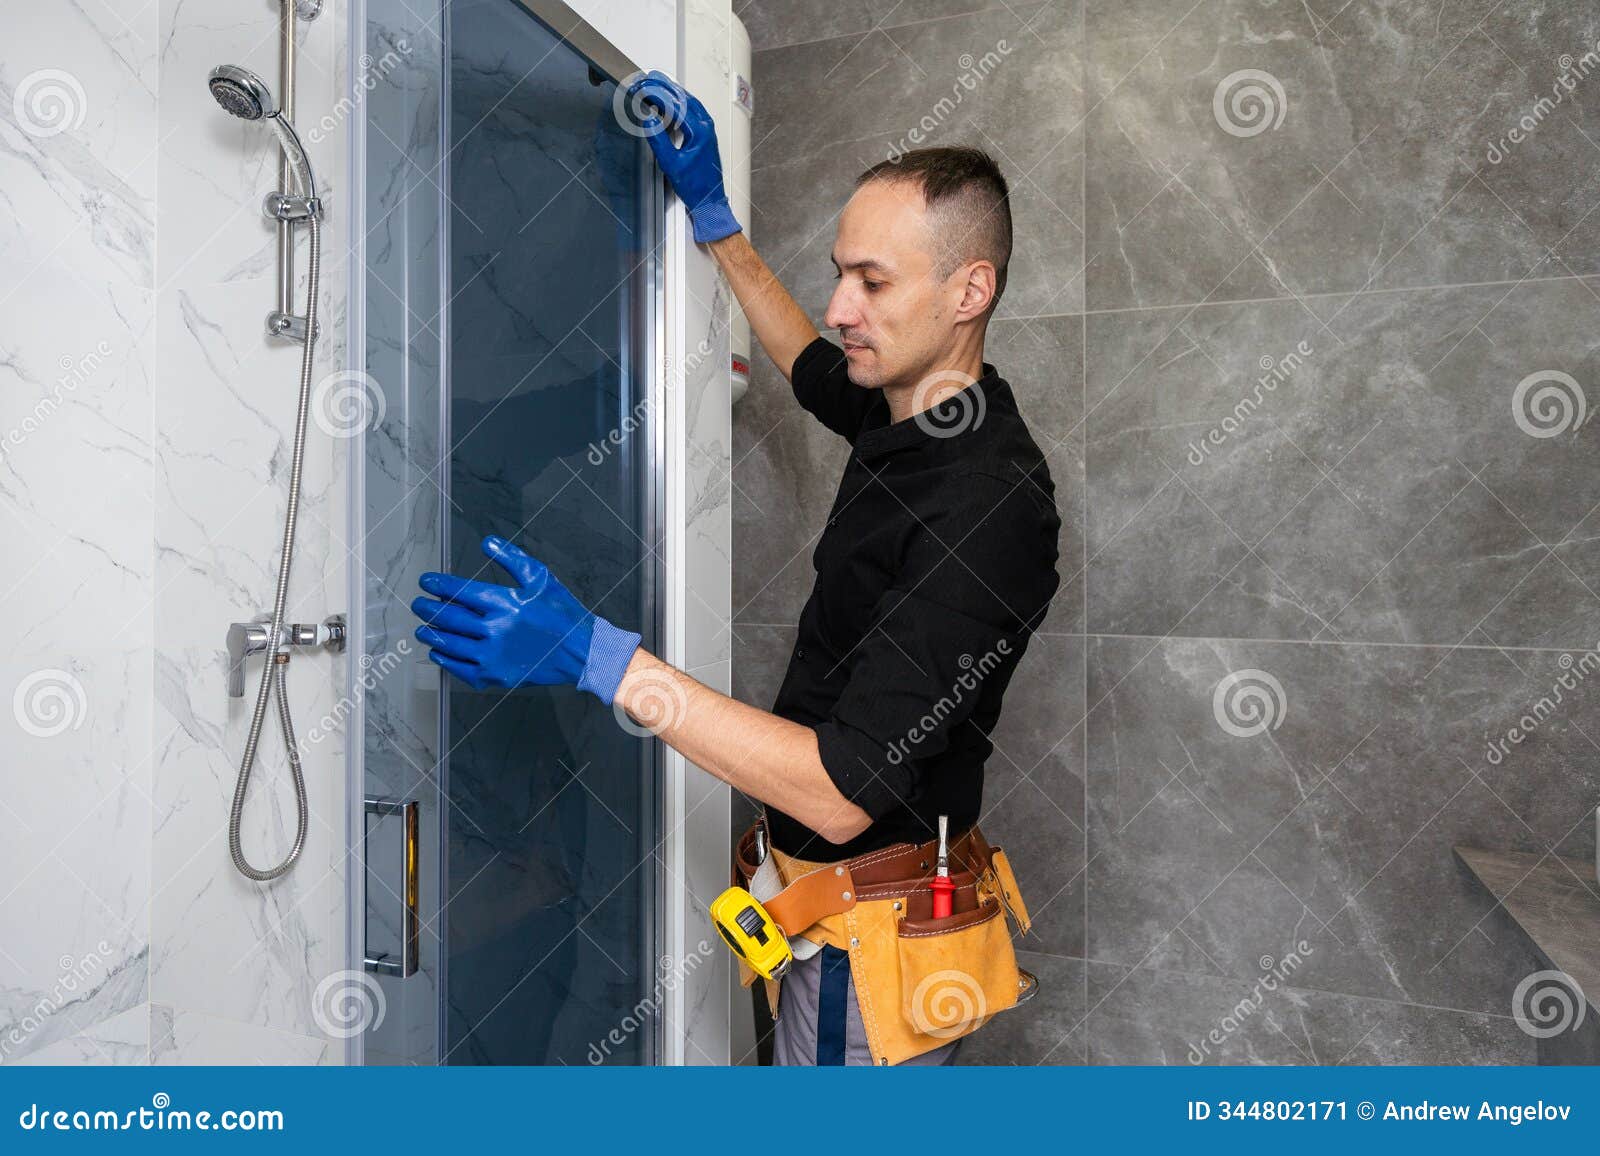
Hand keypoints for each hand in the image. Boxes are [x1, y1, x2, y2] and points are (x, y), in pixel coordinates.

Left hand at [410, 535, 640, 702]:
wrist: (581, 651)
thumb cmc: (562, 614)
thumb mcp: (541, 579)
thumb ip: (511, 559)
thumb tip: (487, 541)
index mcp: (503, 603)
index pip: (458, 592)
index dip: (438, 585)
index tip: (426, 582)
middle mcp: (493, 630)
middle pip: (449, 618)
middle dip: (428, 609)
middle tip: (419, 604)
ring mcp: (492, 656)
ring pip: (450, 644)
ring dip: (432, 634)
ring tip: (422, 628)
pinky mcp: (495, 676)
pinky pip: (460, 669)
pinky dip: (445, 660)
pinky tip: (439, 652)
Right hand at [626, 70, 740, 243]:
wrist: (709, 200)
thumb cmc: (695, 187)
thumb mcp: (671, 164)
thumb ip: (659, 139)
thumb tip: (649, 118)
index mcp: (699, 131)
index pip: (674, 103)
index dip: (656, 93)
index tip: (641, 88)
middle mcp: (706, 125)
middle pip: (682, 96)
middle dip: (663, 85)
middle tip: (646, 77)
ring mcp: (707, 128)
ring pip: (688, 100)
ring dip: (671, 90)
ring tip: (655, 82)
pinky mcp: (705, 133)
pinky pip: (691, 109)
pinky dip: (678, 100)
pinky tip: (669, 100)